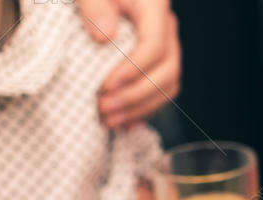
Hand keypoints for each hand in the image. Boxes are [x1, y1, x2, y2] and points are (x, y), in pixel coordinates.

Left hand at [81, 0, 180, 128]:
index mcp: (154, 7)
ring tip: (111, 121)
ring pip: (168, 85)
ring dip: (141, 108)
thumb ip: (94, 6)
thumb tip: (104, 37)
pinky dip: (145, 110)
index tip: (106, 85)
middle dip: (136, 95)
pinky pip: (161, 90)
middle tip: (104, 108)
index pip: (155, 45)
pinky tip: (126, 124)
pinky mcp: (157, 60)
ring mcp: (166, 45)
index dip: (133, 70)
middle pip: (167, 70)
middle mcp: (166, 27)